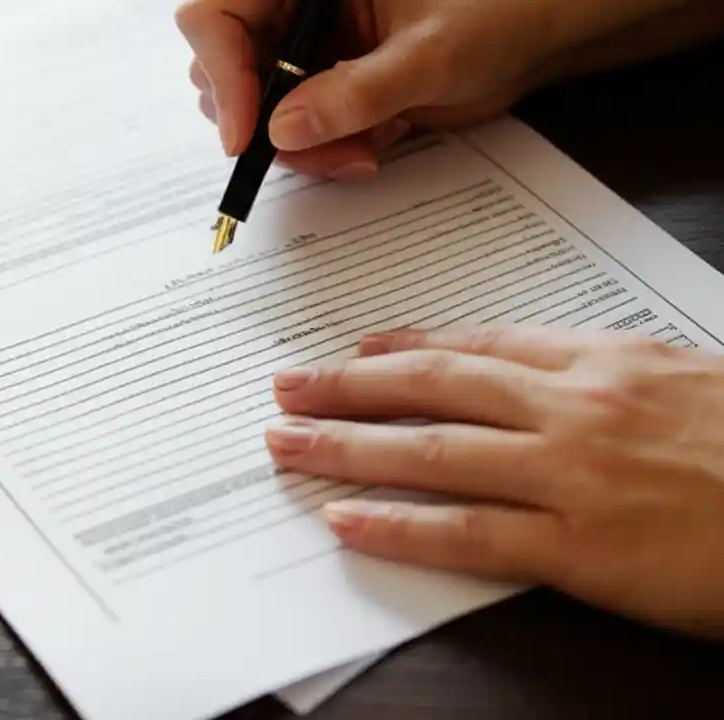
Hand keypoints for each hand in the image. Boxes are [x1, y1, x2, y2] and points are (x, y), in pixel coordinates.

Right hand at [175, 0, 723, 178]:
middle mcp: (296, 5)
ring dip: (300, 147)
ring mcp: (307, 46)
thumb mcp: (432, 54)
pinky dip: (324, 151)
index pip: (219, 15)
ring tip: (359, 154)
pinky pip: (293, 129)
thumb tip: (284, 129)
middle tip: (317, 152)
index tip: (246, 134)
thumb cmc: (500, 11)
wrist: (538, 34)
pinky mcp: (323, 83)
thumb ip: (358, 91)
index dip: (223, 72)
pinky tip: (372, 145)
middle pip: (228, 68)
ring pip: (257, 108)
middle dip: (264, 122)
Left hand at [265, 324, 723, 640]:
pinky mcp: (583, 547)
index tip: (356, 349)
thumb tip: (539, 374)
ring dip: (347, 446)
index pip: (480, 345)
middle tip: (286, 385)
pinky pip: (468, 533)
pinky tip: (345, 519)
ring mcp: (573, 475)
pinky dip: (399, 525)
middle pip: (435, 386)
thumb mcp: (689, 379)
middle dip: (349, 385)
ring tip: (286, 443)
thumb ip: (607, 373)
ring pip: (432, 451)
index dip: (406, 347)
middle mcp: (576, 406)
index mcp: (606, 360)